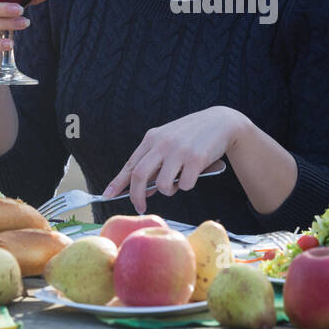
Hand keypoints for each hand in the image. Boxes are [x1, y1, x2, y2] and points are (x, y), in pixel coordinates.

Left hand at [102, 107, 242, 213]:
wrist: (222, 122)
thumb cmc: (192, 135)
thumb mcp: (169, 139)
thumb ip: (155, 158)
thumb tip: (142, 188)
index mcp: (152, 138)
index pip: (130, 164)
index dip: (118, 182)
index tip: (107, 195)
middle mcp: (162, 143)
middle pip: (139, 176)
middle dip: (137, 196)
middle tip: (140, 206)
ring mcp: (179, 151)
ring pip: (162, 185)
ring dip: (168, 190)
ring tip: (177, 182)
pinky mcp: (196, 159)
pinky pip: (185, 185)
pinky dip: (188, 185)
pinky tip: (194, 173)